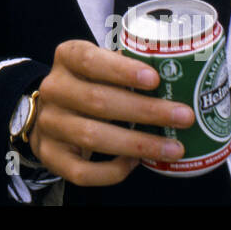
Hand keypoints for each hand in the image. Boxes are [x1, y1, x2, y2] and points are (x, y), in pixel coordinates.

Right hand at [28, 40, 194, 185]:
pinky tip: (136, 163)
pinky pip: (81, 171)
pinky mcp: (51, 155)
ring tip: (173, 148)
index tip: (155, 79)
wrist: (47, 113)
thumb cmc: (87, 85)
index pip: (89, 60)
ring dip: (138, 143)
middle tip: (183, 116)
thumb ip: (126, 66)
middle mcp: (54, 89)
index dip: (122, 70)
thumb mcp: (99, 66)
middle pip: (97, 101)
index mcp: (67, 59)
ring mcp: (49, 124)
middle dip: (145, 110)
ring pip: (92, 136)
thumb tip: (177, 74)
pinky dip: (112, 171)